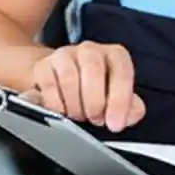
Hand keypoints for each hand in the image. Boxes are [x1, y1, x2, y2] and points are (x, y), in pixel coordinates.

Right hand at [29, 42, 145, 131]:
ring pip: (69, 77)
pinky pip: (48, 85)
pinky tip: (62, 113)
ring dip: (75, 105)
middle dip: (95, 102)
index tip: (115, 124)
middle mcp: (90, 50)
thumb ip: (131, 107)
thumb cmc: (96, 90)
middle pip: (93, 69)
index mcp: (115, 55)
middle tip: (95, 120)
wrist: (61, 80)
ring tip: (79, 116)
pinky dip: (56, 105)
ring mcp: (65, 55)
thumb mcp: (118, 97)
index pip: (122, 71)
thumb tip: (131, 114)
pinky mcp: (43, 66)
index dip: (119, 101)